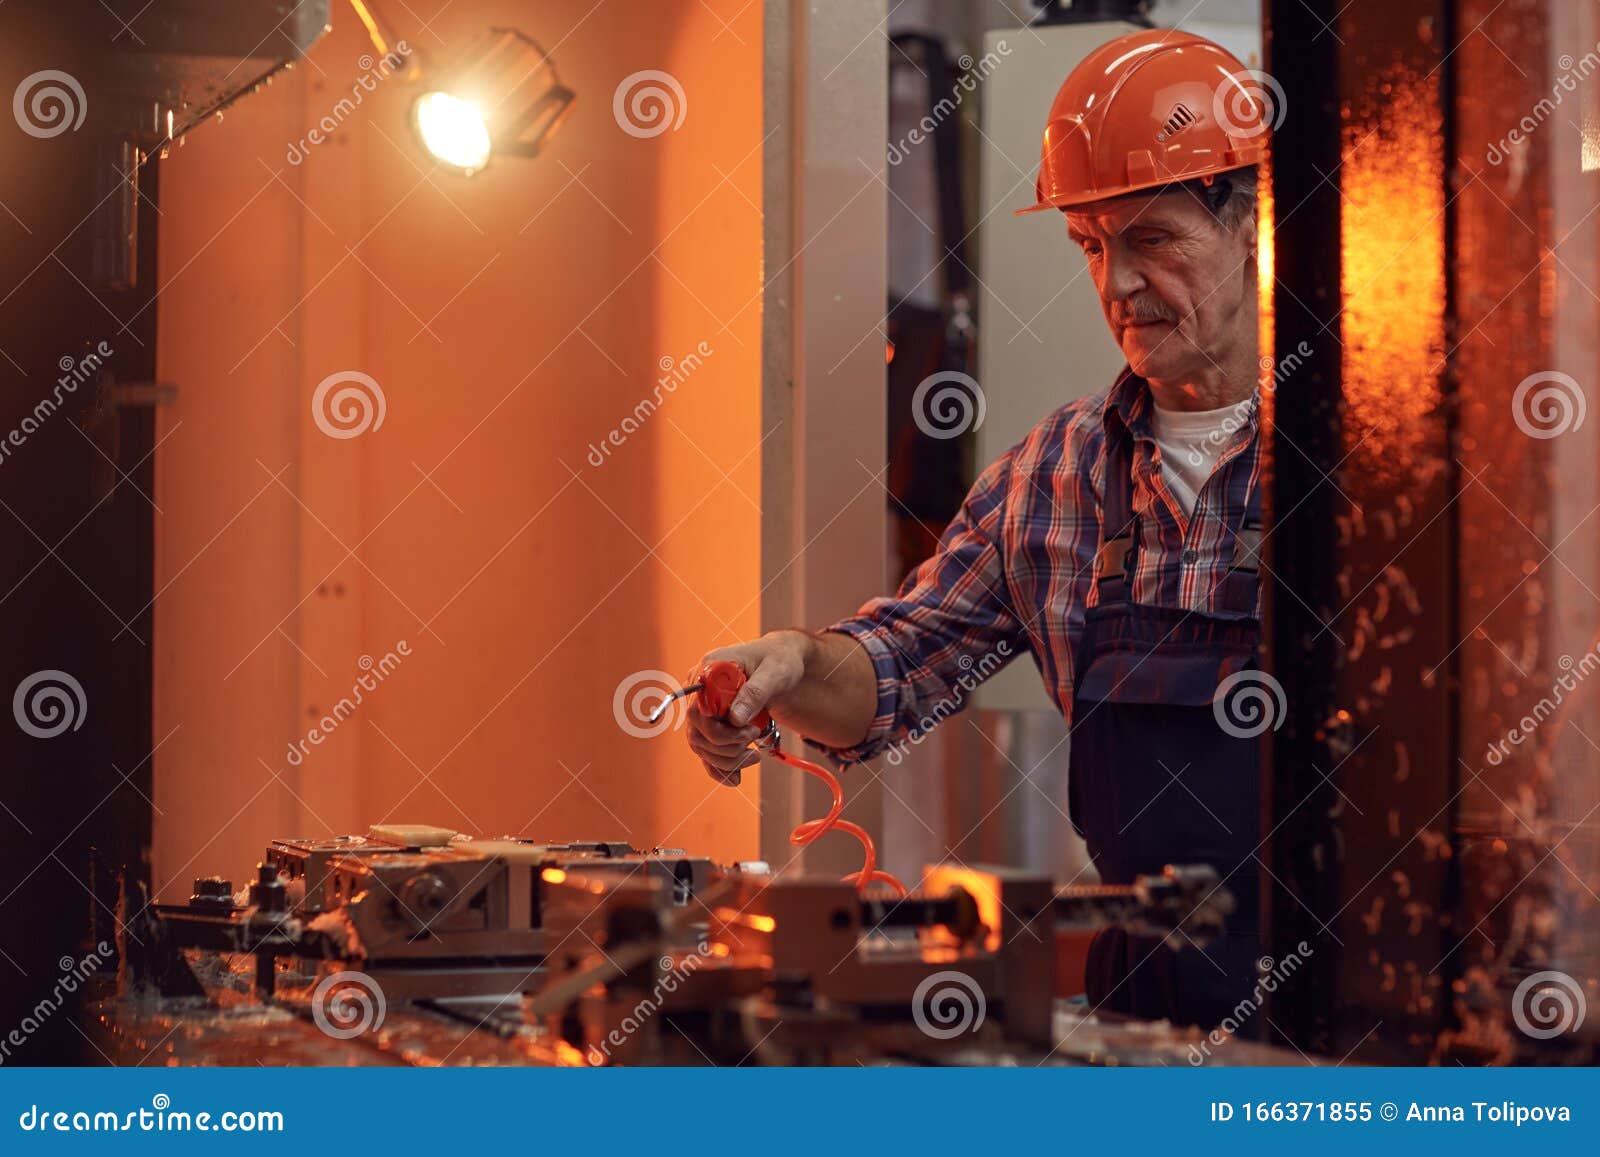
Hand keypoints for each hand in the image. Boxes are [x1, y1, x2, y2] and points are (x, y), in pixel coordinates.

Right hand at [683, 632, 808, 786]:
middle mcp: (699, 687)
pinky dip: (720, 767)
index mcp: (709, 668)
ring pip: (700, 744)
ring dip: (727, 759)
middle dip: (726, 747)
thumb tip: (735, 719)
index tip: (748, 733)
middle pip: (696, 730)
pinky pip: (707, 749)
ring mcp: (703, 705)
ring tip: (754, 756)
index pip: (697, 708)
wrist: (783, 662)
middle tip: (755, 741)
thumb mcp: (775, 671)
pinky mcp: (711, 721)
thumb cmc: (780, 660)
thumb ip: (755, 692)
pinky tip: (736, 778)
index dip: (718, 730)